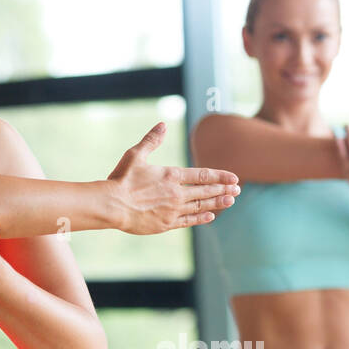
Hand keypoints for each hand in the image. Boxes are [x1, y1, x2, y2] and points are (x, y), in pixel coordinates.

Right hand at [106, 123, 239, 233]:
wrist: (111, 205)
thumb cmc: (121, 179)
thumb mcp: (135, 155)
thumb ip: (151, 140)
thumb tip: (162, 125)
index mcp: (171, 175)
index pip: (202, 175)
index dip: (220, 176)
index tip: (234, 177)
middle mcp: (176, 193)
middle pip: (206, 191)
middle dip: (223, 189)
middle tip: (238, 190)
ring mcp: (173, 210)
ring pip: (201, 206)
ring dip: (217, 202)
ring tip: (231, 200)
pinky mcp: (166, 224)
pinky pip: (189, 221)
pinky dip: (201, 218)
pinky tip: (211, 216)